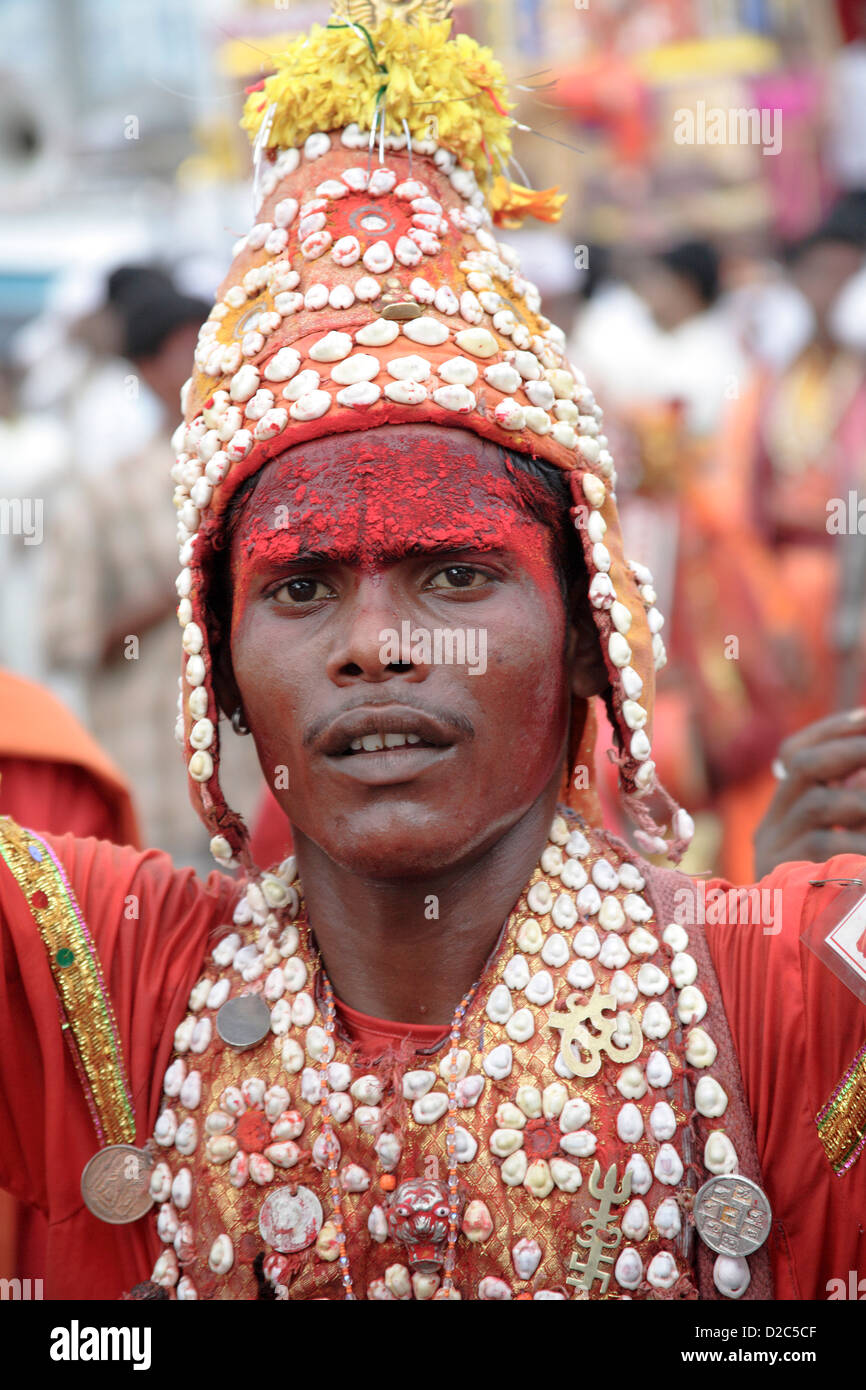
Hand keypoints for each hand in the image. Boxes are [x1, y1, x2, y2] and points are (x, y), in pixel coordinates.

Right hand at [753, 709, 865, 877]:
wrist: (822, 968)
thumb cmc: (844, 884)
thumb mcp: (845, 836)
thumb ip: (851, 802)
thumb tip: (861, 764)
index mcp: (783, 816)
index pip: (792, 753)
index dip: (831, 729)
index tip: (865, 716)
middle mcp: (771, 831)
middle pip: (799, 767)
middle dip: (849, 749)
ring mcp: (773, 856)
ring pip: (816, 804)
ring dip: (862, 799)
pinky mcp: (783, 882)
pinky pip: (827, 846)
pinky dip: (860, 842)